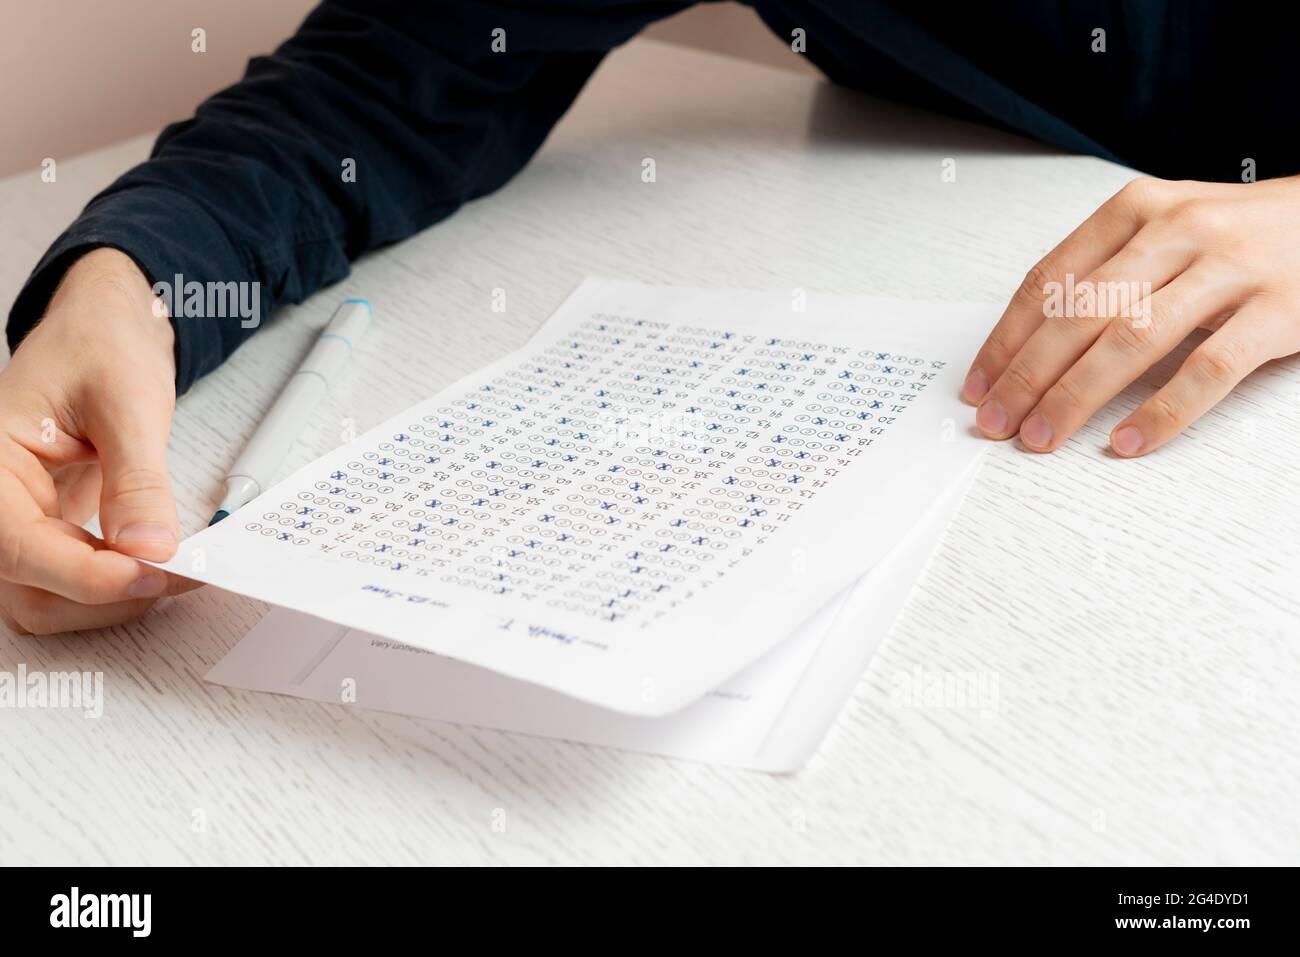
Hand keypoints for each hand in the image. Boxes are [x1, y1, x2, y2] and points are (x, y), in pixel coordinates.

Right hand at [0, 247, 195, 633]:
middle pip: (27, 589)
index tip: (152, 574)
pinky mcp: (50, 528)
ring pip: (46, 598)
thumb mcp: (127, 403)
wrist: (107, 327)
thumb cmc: (102, 345)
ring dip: (110, 600)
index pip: (18, 545)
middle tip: (178, 574)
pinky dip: (115, 585)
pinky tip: (157, 565)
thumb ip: (136, 479)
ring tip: (173, 570)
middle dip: (103, 596)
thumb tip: (149, 547)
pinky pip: (71, 579)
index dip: (87, 576)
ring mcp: (18, 518)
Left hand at [961, 175, 1299, 455]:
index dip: (1006, 339)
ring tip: (1041, 437)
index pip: (1050, 280)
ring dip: (1076, 397)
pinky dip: (1163, 412)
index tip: (978, 384)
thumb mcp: (1166, 230)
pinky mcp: (1278, 310)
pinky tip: (1127, 442)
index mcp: (1137, 209)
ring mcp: (1230, 268)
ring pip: (1131, 340)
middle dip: (1026, 375)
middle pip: (1079, 313)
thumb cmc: (1243, 233)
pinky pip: (1208, 370)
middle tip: (996, 421)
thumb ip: (1105, 273)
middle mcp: (1178, 231)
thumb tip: (1028, 346)